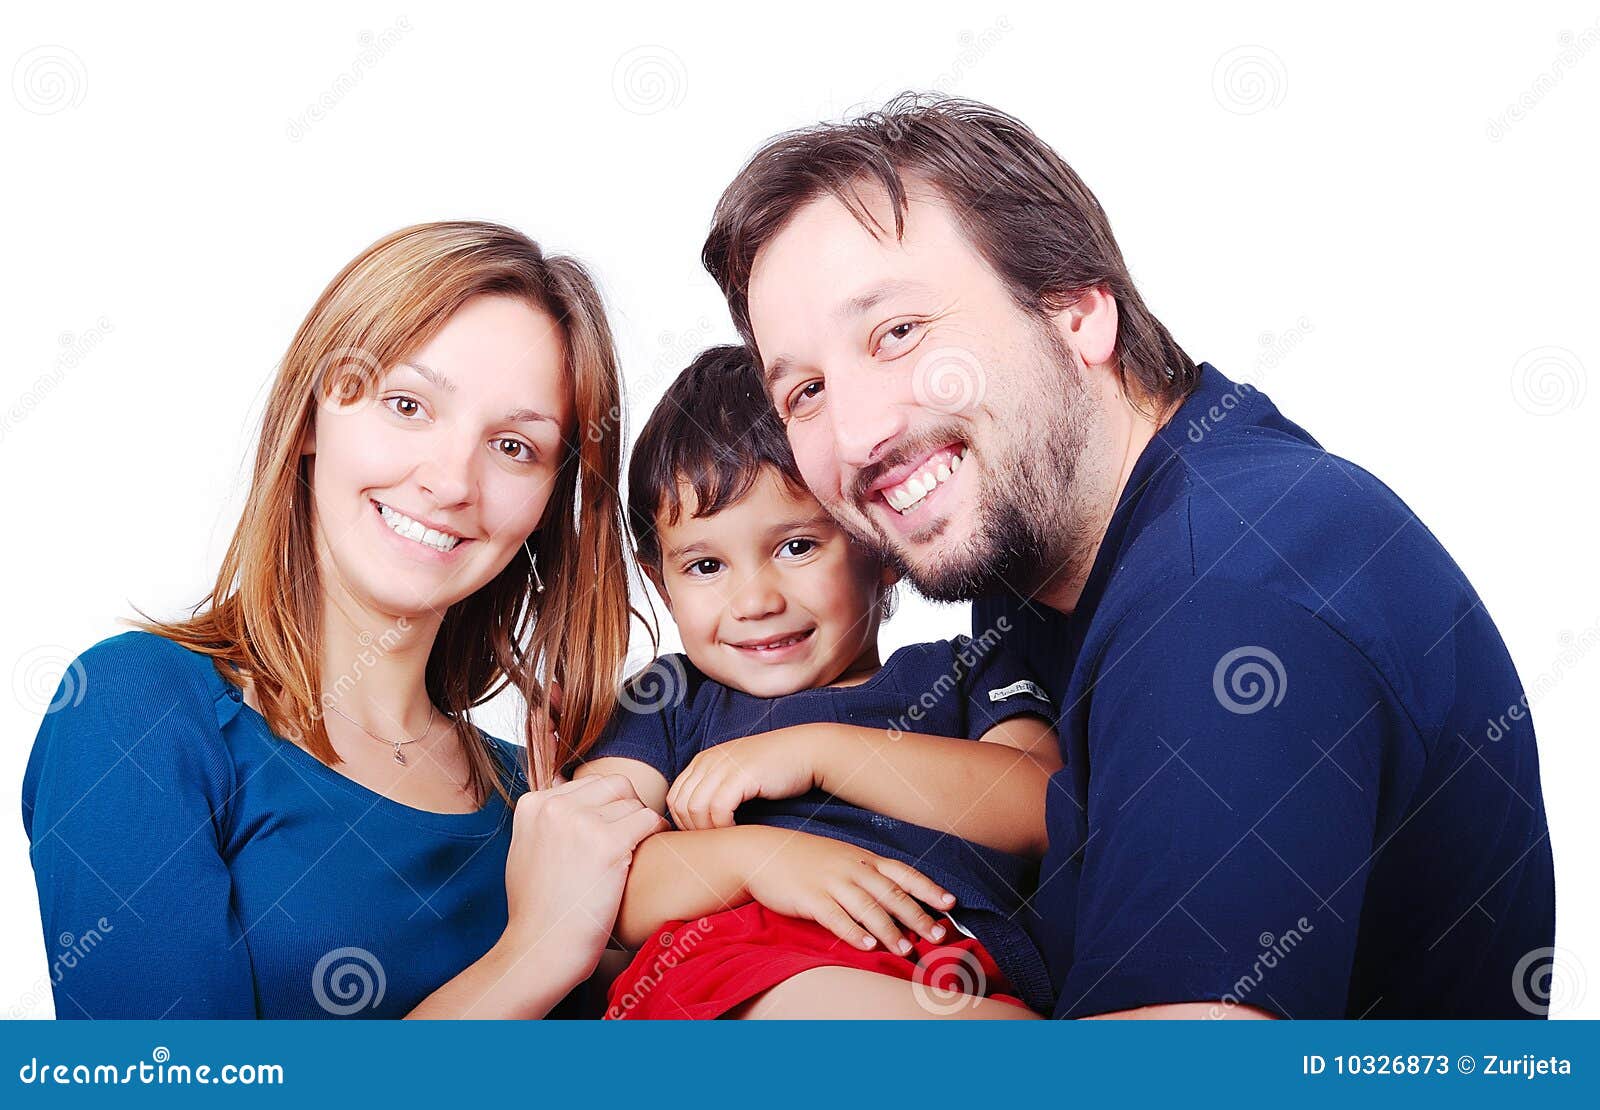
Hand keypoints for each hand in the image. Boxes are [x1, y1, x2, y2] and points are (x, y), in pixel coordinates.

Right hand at [501, 774, 667, 986]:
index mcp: (534, 803)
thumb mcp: (526, 849)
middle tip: (632, 836)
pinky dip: (657, 831)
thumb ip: (545, 817)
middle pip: (615, 785)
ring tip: (640, 848)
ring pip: (634, 803)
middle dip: (629, 808)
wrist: (541, 949)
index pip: (590, 782)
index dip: (608, 806)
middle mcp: (555, 805)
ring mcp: (580, 822)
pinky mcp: (607, 843)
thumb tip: (561, 780)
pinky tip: (653, 850)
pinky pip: (648, 819)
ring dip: (641, 824)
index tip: (613, 829)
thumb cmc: (538, 909)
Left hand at [667, 726, 821, 829]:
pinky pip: (717, 808)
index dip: (683, 822)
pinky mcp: (741, 774)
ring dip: (707, 830)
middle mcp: (709, 760)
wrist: (807, 751)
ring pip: (695, 807)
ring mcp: (723, 765)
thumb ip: (716, 788)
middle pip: (680, 804)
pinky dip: (724, 825)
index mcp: (704, 760)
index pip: (675, 796)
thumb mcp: (737, 773)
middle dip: (692, 829)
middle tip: (714, 842)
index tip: (704, 837)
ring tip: (726, 838)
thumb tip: (698, 821)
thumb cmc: (776, 769)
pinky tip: (738, 830)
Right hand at [740, 827, 956, 955]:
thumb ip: (867, 876)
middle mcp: (851, 868)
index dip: (928, 888)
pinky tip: (867, 947)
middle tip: (937, 936)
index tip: (951, 904)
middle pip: (890, 893)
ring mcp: (830, 881)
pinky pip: (835, 916)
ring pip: (866, 906)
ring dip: (888, 929)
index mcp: (863, 858)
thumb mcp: (841, 859)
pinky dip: (853, 932)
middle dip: (916, 916)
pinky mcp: (809, 897)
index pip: (903, 873)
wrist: (762, 853)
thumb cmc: (805, 860)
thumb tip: (898, 900)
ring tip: (905, 950)